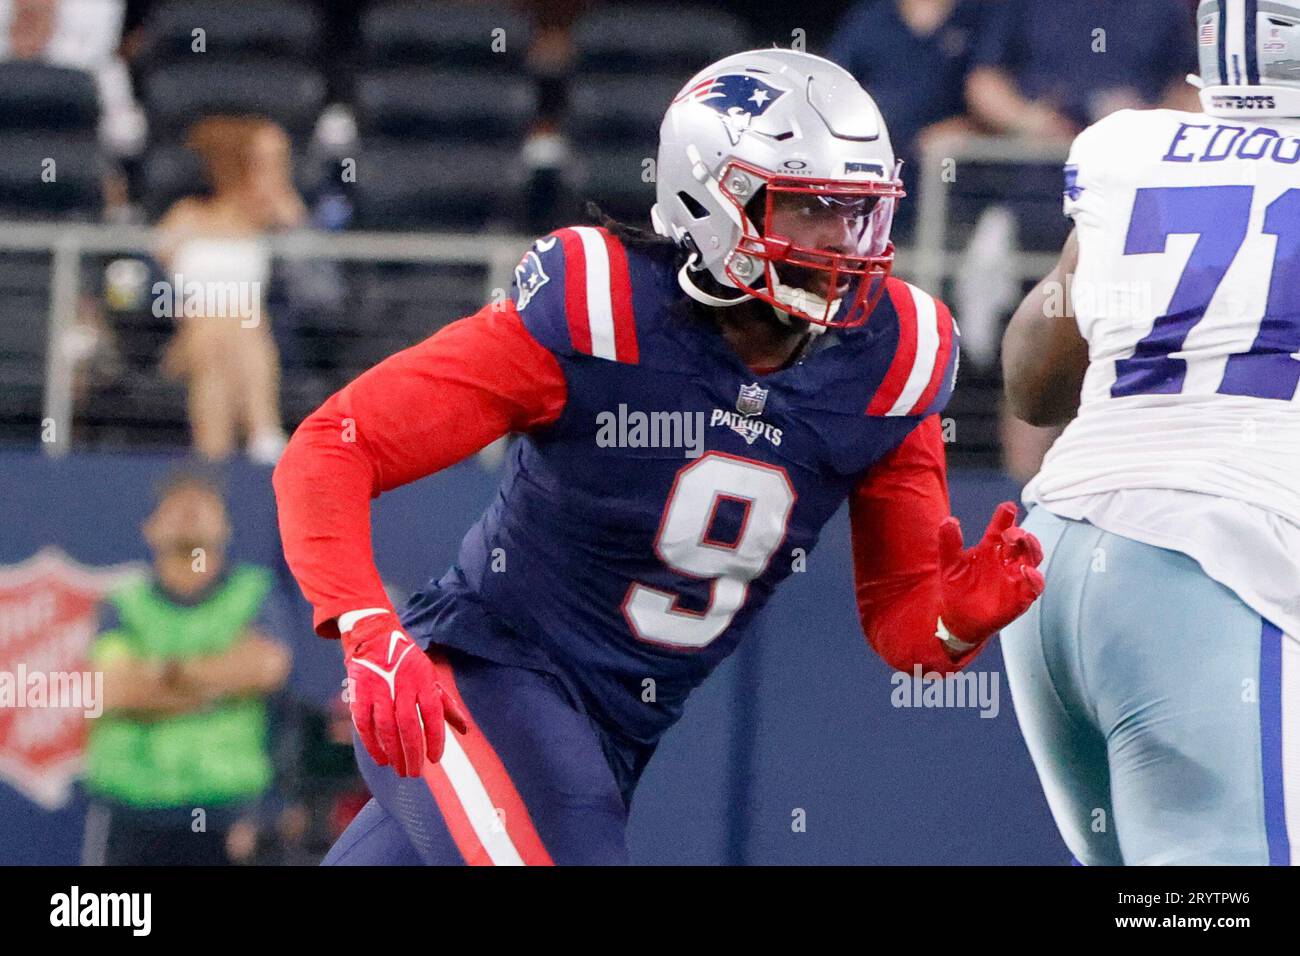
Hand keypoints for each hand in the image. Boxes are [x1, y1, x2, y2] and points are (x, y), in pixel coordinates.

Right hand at [341, 612, 468, 776]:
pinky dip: (372, 743)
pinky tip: (381, 759)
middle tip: (415, 772)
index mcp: (423, 681)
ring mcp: (379, 689)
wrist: (374, 638)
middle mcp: (401, 685)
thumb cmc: (407, 663)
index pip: (432, 714)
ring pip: (386, 726)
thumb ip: (446, 705)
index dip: (434, 738)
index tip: (435, 759)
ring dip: (393, 751)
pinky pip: (364, 723)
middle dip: (412, 752)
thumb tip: (465, 730)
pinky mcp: (359, 692)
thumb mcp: (430, 677)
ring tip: (400, 769)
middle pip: (408, 724)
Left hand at [937, 502, 1044, 647]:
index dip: (1006, 517)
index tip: (1008, 507)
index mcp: (991, 548)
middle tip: (1011, 533)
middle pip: (1022, 541)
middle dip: (1020, 534)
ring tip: (1023, 544)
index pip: (1002, 528)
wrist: (958, 618)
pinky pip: (1035, 586)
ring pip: (1033, 558)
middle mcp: (1007, 559)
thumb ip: (949, 543)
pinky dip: (1035, 578)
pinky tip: (1027, 572)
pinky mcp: (1022, 596)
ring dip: (1032, 549)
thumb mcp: (950, 564)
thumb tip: (948, 520)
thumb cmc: (957, 587)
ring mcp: (1017, 577)